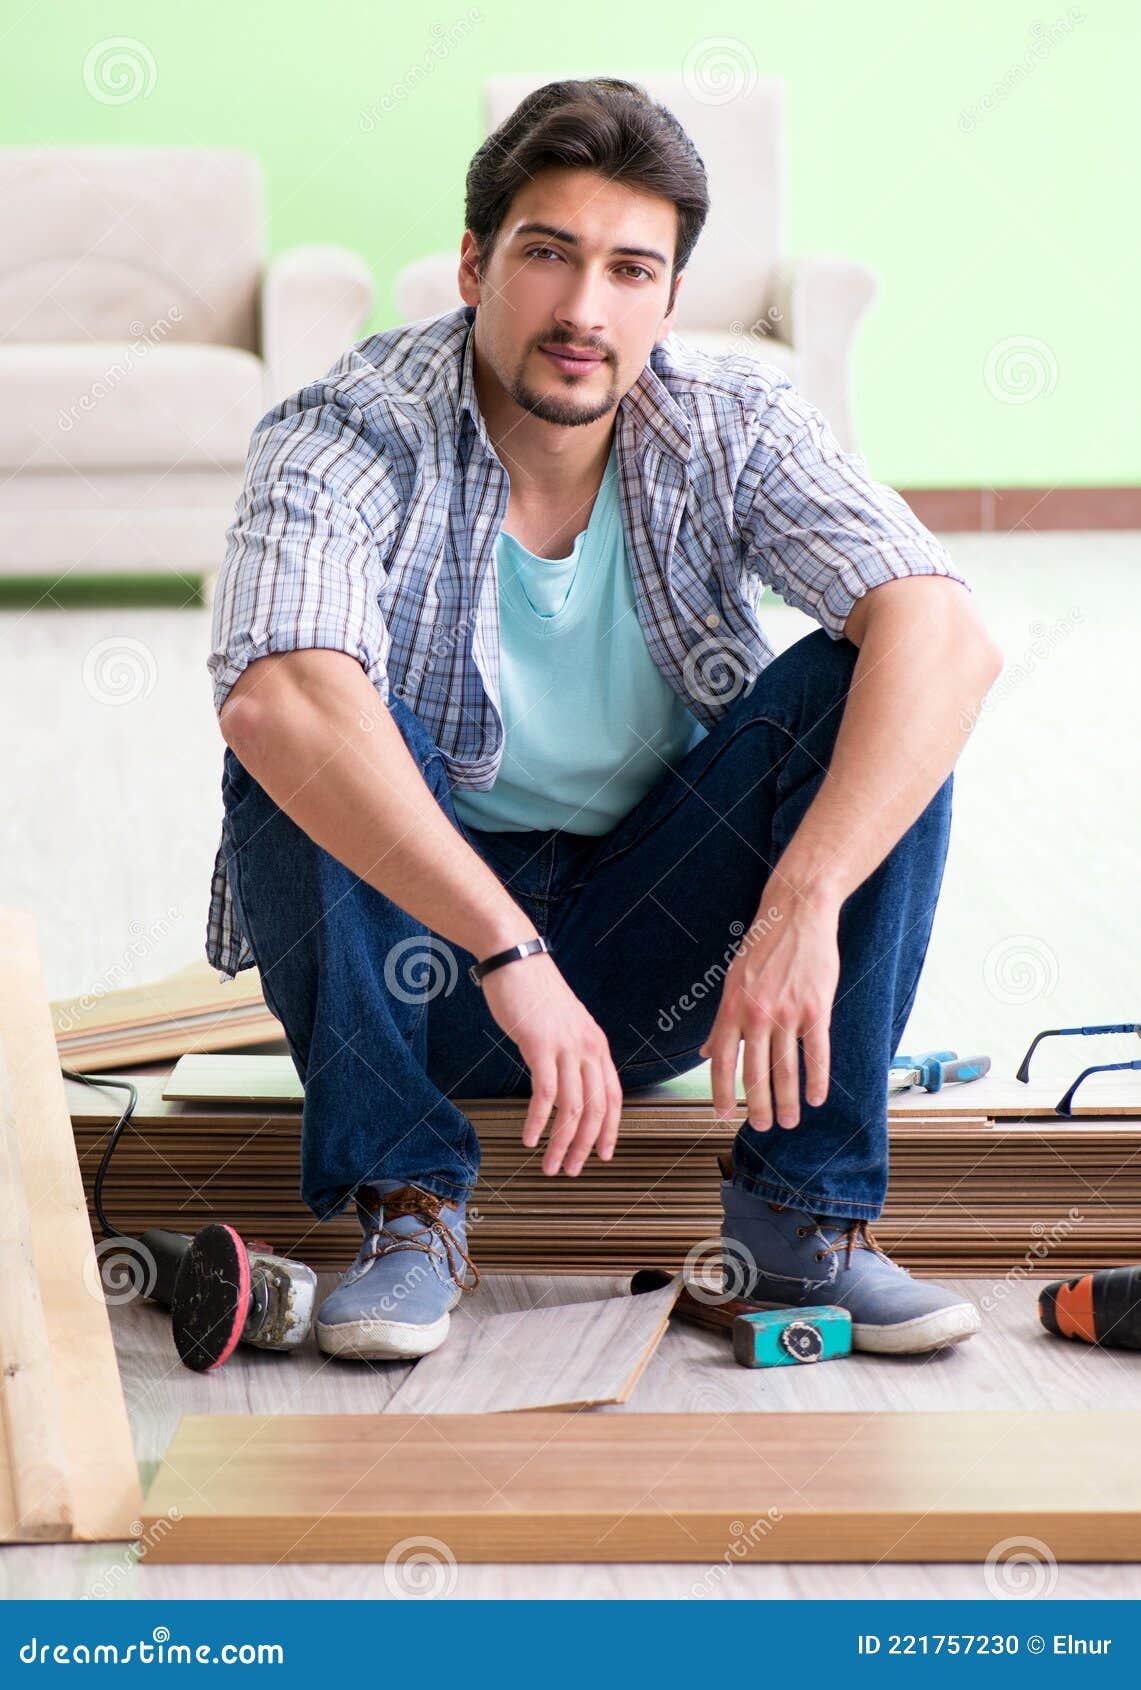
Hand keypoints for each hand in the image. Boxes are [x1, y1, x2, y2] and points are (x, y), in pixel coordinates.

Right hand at [481, 955, 622, 1175]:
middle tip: (569, 1170)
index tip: (602, 1155)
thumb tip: (566, 1085)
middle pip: (596, 1110)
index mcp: (596, 1045)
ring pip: (572, 1109)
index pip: (613, 1097)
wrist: (515, 958)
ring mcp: (566, 1047)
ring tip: (548, 1164)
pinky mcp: (540, 1045)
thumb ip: (570, 1053)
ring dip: (560, 1143)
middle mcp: (588, 1048)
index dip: (611, 1130)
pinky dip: (538, 1122)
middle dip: (584, 1147)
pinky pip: (545, 1094)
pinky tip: (529, 1138)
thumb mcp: (563, 1025)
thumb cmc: (534, 991)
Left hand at [699, 894, 840, 1128]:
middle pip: (755, 1073)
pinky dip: (817, 1080)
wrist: (795, 913)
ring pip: (786, 1069)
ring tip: (789, 1122)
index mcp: (731, 1008)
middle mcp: (757, 1014)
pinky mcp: (817, 1009)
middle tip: (762, 1127)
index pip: (722, 1061)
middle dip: (758, 1106)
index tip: (724, 1117)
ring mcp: (788, 1012)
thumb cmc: (762, 948)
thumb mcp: (731, 981)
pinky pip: (817, 1053)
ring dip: (788, 1101)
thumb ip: (721, 1022)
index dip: (721, 1093)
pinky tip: (816, 1098)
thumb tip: (706, 1054)